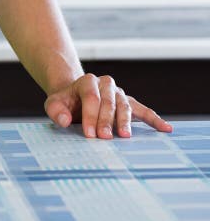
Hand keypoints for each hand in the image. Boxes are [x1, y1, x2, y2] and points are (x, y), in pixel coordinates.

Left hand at [44, 73, 172, 138]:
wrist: (75, 99)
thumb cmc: (65, 104)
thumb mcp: (54, 104)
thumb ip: (55, 111)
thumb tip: (64, 120)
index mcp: (87, 81)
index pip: (91, 97)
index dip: (90, 115)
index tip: (89, 134)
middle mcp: (105, 84)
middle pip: (108, 102)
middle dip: (106, 120)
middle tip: (104, 138)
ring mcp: (119, 93)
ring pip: (124, 105)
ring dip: (125, 121)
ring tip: (124, 136)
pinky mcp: (129, 103)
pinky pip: (143, 110)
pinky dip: (154, 119)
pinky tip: (165, 129)